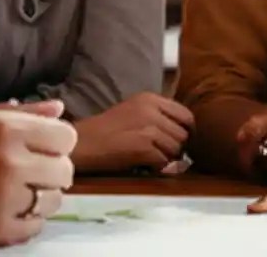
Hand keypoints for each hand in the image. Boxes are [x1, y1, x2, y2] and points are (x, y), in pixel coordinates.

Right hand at [0, 110, 76, 249]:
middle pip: (64, 170)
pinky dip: (25, 221)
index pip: (66, 137)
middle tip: (28, 174)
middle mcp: (10, 162)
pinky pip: (36, 226)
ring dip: (39, 197)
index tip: (42, 150)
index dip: (56, 144)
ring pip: (53, 200)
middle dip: (50, 171)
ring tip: (14, 193)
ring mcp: (5, 199)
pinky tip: (4, 210)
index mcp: (5, 130)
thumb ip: (22, 114)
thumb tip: (59, 110)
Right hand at [73, 92, 193, 172]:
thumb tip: (184, 133)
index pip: (185, 114)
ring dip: (167, 158)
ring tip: (151, 160)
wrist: (80, 143)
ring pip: (176, 149)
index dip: (186, 131)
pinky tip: (145, 166)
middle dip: (176, 147)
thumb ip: (157, 116)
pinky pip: (164, 161)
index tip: (179, 142)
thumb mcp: (133, 112)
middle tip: (162, 155)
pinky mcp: (143, 146)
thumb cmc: (104, 131)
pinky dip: (158, 167)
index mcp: (149, 98)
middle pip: (183, 134)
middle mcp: (151, 109)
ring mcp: (148, 127)